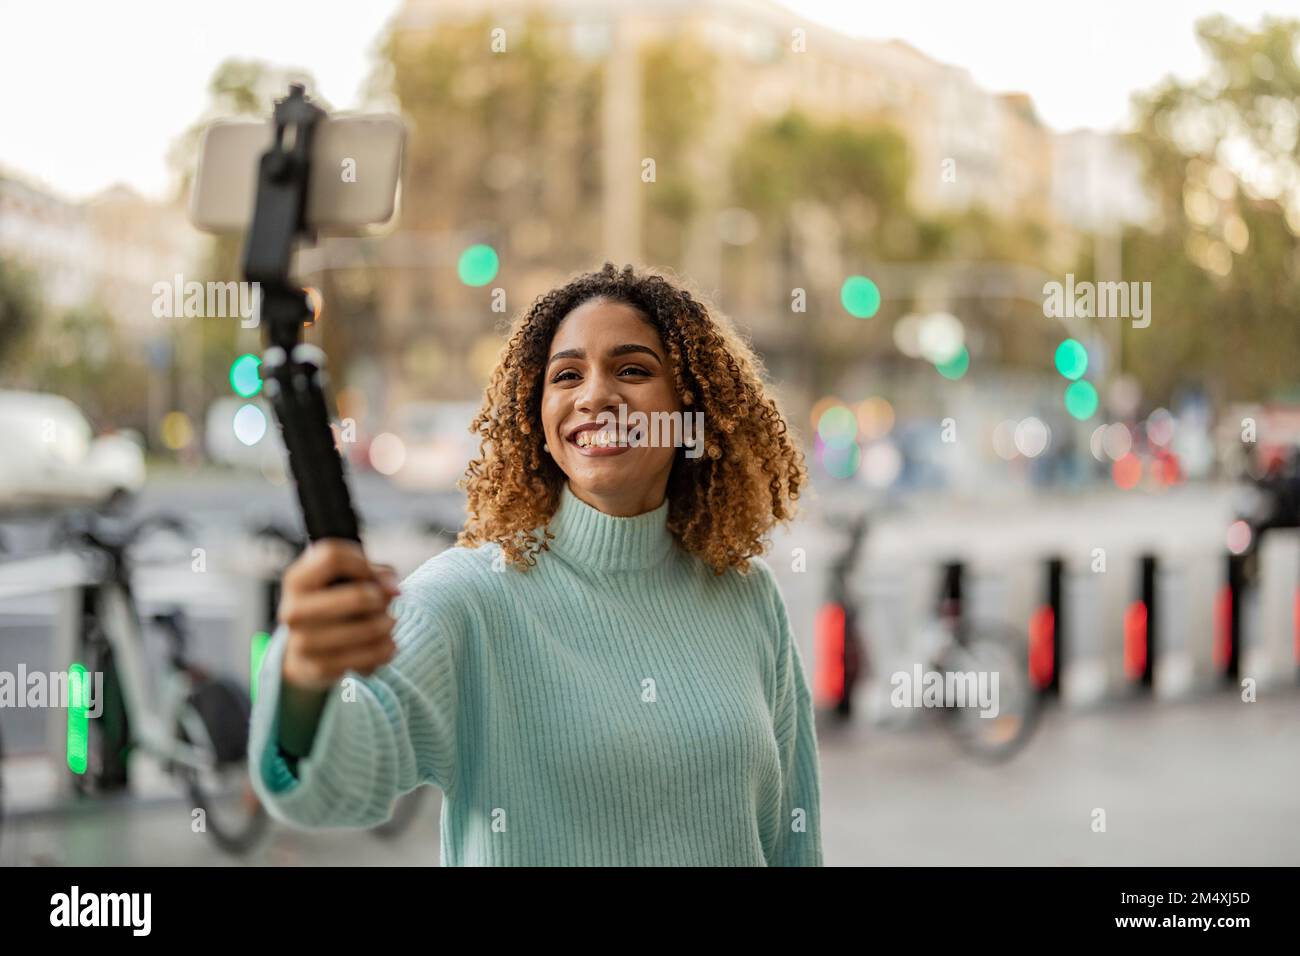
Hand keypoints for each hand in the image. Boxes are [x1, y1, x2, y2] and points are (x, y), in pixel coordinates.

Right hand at [278, 539, 402, 691]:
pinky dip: (384, 650)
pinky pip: (369, 657)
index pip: (333, 557)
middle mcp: (294, 610)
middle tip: (384, 603)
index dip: (362, 562)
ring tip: (388, 623)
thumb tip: (393, 589)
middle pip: (359, 596)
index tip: (370, 574)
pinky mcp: (320, 667)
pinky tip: (385, 645)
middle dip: (381, 599)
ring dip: (387, 625)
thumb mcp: (343, 580)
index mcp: (296, 580)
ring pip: (368, 630)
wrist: (303, 653)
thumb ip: (372, 573)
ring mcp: (304, 642)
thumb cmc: (330, 605)